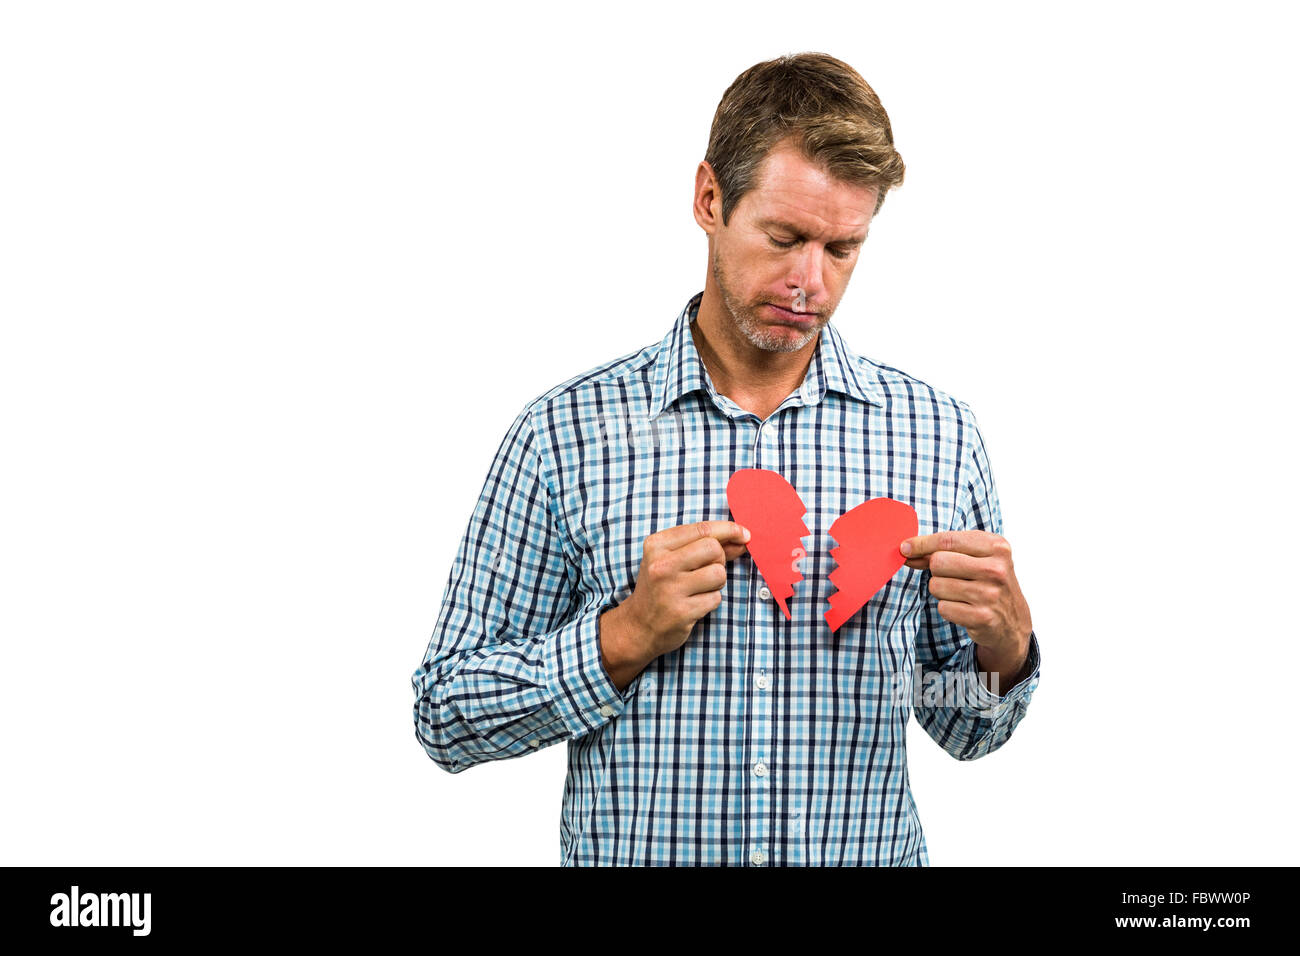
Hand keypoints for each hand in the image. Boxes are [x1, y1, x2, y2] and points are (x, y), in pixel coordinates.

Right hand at [600, 521, 748, 687]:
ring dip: (716, 582)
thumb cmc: (661, 587)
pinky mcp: (681, 611)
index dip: (729, 530)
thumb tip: (742, 539)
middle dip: (719, 560)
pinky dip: (710, 601)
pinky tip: (694, 604)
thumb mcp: (673, 559)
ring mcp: (670, 589)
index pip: (702, 529)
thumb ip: (705, 546)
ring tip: (699, 589)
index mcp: (657, 545)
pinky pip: (715, 598)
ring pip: (718, 574)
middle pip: (714, 549)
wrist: (638, 626)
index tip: (744, 535)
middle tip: (707, 570)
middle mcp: (661, 565)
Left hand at [900, 530, 1031, 657]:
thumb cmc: (987, 581)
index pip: (947, 540)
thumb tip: (906, 550)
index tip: (905, 548)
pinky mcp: (983, 617)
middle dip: (936, 571)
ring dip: (941, 591)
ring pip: (937, 585)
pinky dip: (947, 608)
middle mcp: (996, 569)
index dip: (921, 544)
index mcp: (997, 546)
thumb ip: (942, 550)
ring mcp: (990, 594)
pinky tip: (964, 608)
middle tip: (952, 577)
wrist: (1012, 619)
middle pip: (938, 562)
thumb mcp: (976, 557)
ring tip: (961, 593)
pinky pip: (943, 608)